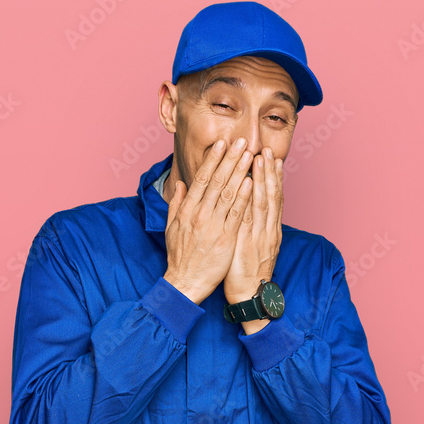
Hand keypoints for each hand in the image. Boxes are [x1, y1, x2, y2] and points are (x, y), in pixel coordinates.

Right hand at [163, 137, 254, 304]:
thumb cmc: (180, 256)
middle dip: (231, 159)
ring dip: (241, 172)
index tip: (222, 143)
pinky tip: (252, 182)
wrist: (185, 282)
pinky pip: (237, 214)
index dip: (213, 159)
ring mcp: (213, 226)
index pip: (202, 178)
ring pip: (229, 194)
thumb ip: (176, 203)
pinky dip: (245, 197)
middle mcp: (200, 214)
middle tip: (241, 141)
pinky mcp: (226, 239)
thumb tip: (180, 184)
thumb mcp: (171, 227)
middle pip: (218, 181)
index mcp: (187, 210)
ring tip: (250, 155)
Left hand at [224, 146, 282, 306]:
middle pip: (271, 196)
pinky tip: (249, 185)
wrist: (249, 296)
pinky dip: (250, 200)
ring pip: (264, 202)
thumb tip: (246, 207)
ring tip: (259, 159)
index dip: (273, 177)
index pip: (274, 198)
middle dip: (269, 171)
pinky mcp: (250, 245)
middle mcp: (268, 230)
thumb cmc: (247, 272)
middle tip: (266, 150)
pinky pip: (250, 218)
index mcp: (270, 230)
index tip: (271, 158)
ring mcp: (261, 237)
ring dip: (262, 178)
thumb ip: (251, 226)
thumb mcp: (252, 246)